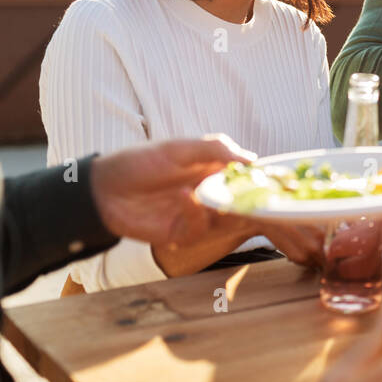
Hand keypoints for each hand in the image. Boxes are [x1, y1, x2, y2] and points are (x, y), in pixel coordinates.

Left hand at [90, 134, 255, 245]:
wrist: (103, 189)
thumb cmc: (140, 162)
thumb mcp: (179, 148)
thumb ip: (216, 149)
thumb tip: (252, 159)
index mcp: (216, 171)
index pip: (250, 179)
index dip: (265, 183)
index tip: (278, 182)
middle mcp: (213, 195)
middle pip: (247, 206)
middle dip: (258, 207)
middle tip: (263, 202)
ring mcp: (200, 215)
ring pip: (229, 221)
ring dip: (229, 209)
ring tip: (223, 197)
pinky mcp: (184, 233)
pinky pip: (200, 228)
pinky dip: (196, 212)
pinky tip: (185, 196)